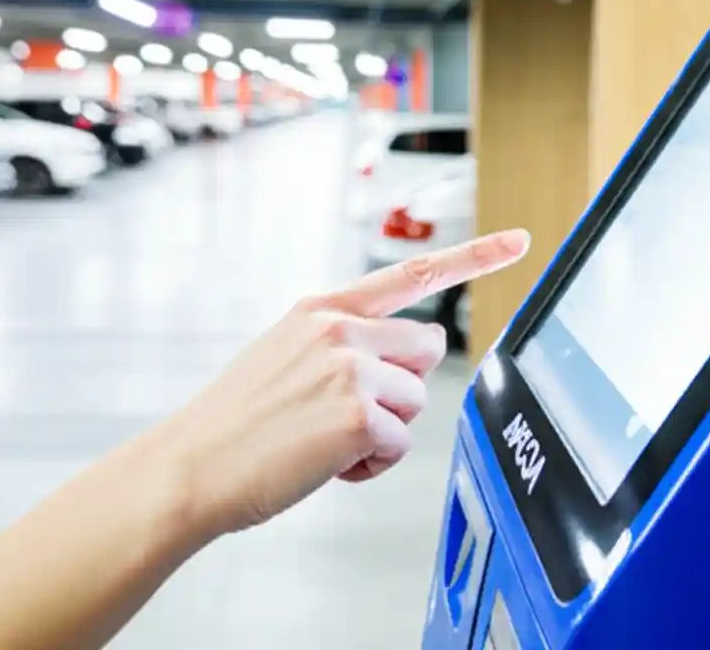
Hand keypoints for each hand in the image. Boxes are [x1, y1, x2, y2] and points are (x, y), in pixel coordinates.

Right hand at [143, 229, 530, 539]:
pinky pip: (400, 445)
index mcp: (322, 310)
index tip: (519, 240)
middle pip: (429, 350)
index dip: (474, 256)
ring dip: (383, 431)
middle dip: (403, 387)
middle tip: (347, 412)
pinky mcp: (357, 415)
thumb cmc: (237, 425)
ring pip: (417, 401)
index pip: (412, 273)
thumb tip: (402, 363)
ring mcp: (350, 368)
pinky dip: (370, 466)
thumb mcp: (284, 356)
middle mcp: (340, 329)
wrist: (189, 469)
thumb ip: (342, 344)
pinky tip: (326, 464)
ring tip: (324, 440)